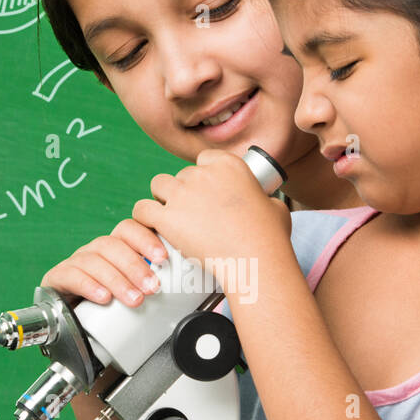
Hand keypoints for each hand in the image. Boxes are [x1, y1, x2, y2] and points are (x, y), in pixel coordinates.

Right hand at [40, 219, 167, 308]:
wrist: (70, 319)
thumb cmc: (109, 306)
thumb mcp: (134, 291)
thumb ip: (155, 286)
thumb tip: (190, 293)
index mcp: (116, 247)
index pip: (129, 229)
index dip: (146, 239)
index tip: (163, 258)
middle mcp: (95, 250)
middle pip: (113, 245)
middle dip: (136, 266)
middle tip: (153, 288)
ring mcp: (76, 262)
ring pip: (95, 261)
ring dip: (117, 279)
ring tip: (134, 299)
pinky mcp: (58, 278)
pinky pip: (72, 276)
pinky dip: (89, 285)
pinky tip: (103, 297)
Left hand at [132, 149, 290, 286]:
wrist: (255, 260)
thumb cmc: (269, 238)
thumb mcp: (275, 207)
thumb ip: (264, 198)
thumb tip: (265, 201)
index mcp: (229, 165)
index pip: (204, 159)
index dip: (203, 175)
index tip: (205, 192)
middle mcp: (204, 174)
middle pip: (181, 174)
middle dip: (184, 191)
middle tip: (190, 213)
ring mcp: (183, 194)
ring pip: (158, 185)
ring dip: (162, 198)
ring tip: (168, 215)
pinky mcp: (168, 217)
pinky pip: (143, 209)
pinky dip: (145, 217)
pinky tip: (151, 225)